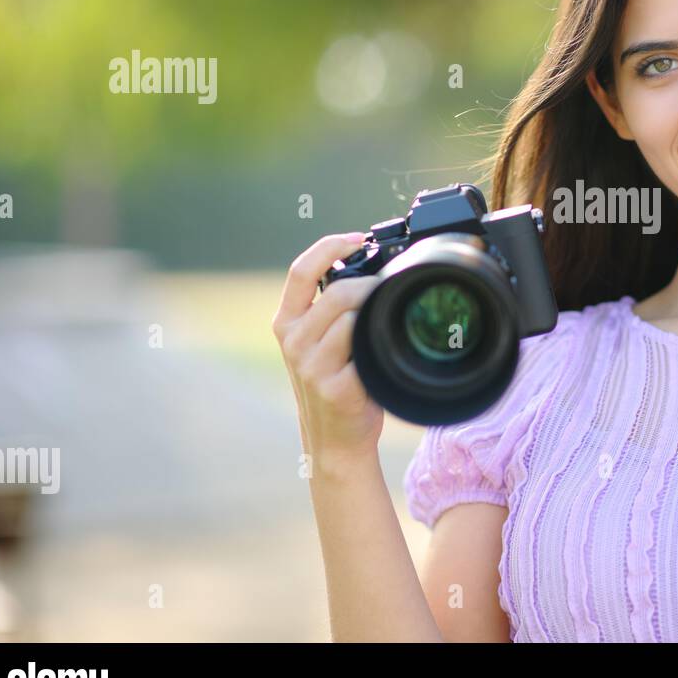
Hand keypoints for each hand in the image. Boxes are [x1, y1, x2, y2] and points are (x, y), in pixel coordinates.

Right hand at [272, 232, 385, 471]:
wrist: (335, 440)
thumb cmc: (335, 383)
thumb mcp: (317, 342)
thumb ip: (329, 310)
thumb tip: (368, 267)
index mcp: (286, 323)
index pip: (300, 270)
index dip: (329, 246)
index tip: (358, 238)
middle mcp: (294, 342)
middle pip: (337, 291)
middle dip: (370, 284)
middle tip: (391, 290)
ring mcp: (312, 367)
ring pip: (353, 318)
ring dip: (378, 313)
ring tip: (389, 322)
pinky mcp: (335, 388)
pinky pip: (366, 350)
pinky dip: (381, 346)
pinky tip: (386, 352)